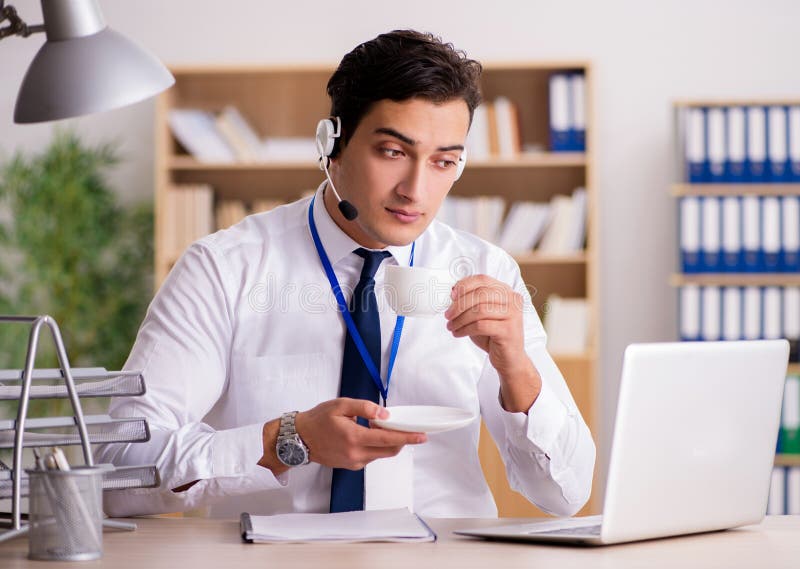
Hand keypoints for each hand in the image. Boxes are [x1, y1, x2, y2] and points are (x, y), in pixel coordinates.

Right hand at [259, 398, 426, 474]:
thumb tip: (385, 414)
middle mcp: (356, 454)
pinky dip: (375, 446)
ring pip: (380, 454)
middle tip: (405, 428)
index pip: (388, 440)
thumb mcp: (341, 405)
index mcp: (354, 438)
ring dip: (386, 442)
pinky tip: (366, 434)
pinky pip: (371, 456)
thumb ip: (365, 407)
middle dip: (401, 440)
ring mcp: (354, 462)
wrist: (299, 438)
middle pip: (389, 451)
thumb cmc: (318, 420)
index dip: (408, 438)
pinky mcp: (351, 465)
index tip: (422, 436)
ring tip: (376, 426)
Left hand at [445, 275, 541, 411]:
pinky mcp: (509, 330)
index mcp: (506, 291)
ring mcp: (513, 314)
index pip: (482, 279)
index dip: (464, 285)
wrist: (509, 359)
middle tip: (448, 315)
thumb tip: (453, 291)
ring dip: (460, 319)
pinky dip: (465, 329)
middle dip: (459, 305)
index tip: (451, 296)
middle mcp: (512, 300)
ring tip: (451, 326)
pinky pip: (481, 325)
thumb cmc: (493, 334)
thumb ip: (470, 301)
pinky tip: (458, 334)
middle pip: (480, 294)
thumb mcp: (480, 314)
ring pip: (479, 310)